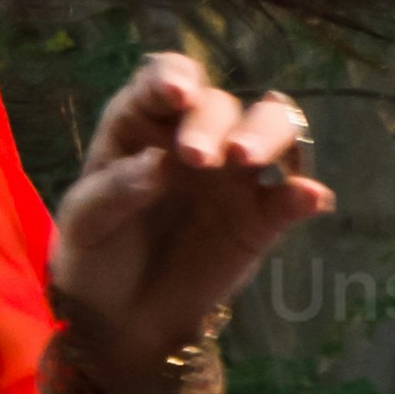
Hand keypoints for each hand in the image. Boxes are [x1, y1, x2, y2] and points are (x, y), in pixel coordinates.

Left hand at [46, 51, 330, 393]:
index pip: (167, 78)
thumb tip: (159, 164)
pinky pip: (292, 196)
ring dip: (267, 134)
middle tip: (197, 158)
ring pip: (273, 128)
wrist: (120, 317)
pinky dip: (304, 193)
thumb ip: (117, 188)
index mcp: (145, 122)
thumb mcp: (86, 220)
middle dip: (211, 123)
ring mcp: (236, 174)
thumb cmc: (96, 251)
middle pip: (221, 104)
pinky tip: (308, 198)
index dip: (175, 76)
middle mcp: (197, 134)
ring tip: (247, 159)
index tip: (176, 94)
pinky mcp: (264, 216)